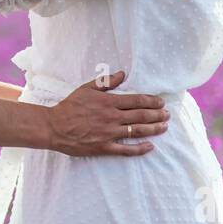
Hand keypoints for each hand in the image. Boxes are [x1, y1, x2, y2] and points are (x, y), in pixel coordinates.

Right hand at [47, 72, 168, 156]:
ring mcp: (109, 133)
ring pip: (137, 131)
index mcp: (108, 102)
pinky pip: (125, 149)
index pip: (136, 101)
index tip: (161, 102)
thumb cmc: (69, 106)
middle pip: (141, 116)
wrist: (54, 127)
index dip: (151, 101)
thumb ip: (105, 82)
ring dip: (153, 129)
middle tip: (168, 114)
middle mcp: (112, 117)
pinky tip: (150, 146)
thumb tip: (122, 74)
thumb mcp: (86, 89)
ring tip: (164, 127)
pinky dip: (139, 148)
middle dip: (157, 115)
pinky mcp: (104, 147)